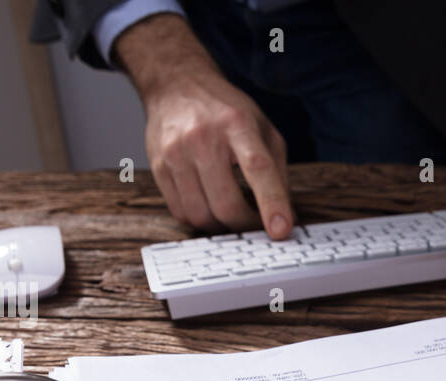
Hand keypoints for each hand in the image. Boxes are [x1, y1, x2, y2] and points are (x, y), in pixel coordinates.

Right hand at [115, 14, 293, 236]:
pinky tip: (210, 208)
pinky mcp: (158, 167)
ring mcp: (176, 153)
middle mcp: (203, 138)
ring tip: (233, 216)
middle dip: (246, 225)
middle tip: (257, 227)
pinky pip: (181, 212)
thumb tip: (286, 216)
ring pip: (201, 215)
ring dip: (222, 227)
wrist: (177, 85)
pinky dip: (200, 220)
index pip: (258, 168)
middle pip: (226, 203)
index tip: (280, 230)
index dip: (272, 203)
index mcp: (237, 124)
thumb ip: (277, 170)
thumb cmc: (225, 111)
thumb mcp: (262, 128)